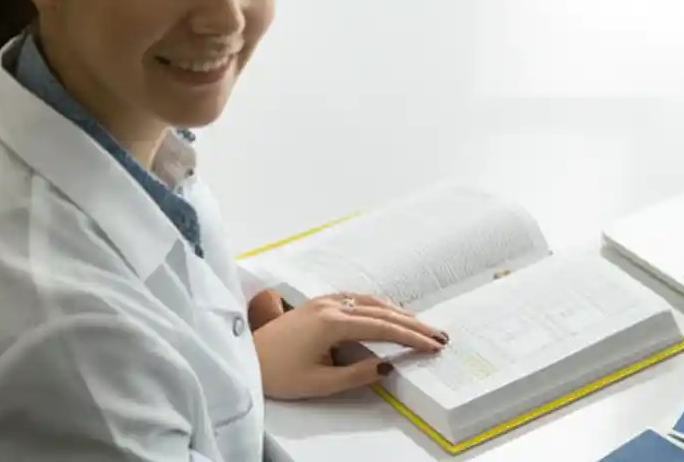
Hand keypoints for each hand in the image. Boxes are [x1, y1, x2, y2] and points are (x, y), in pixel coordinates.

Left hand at [248, 290, 447, 399]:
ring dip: (398, 312)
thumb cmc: (277, 374)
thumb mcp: (319, 383)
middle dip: (413, 323)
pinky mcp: (317, 304)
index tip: (433, 345)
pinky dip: (378, 306)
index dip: (412, 337)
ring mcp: (324, 301)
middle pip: (382, 311)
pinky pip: (357, 299)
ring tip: (420, 325)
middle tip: (439, 335)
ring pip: (371, 301)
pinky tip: (387, 312)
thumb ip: (356, 374)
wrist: (245, 359)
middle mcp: (331, 305)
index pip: (383, 328)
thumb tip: (388, 366)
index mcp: (332, 323)